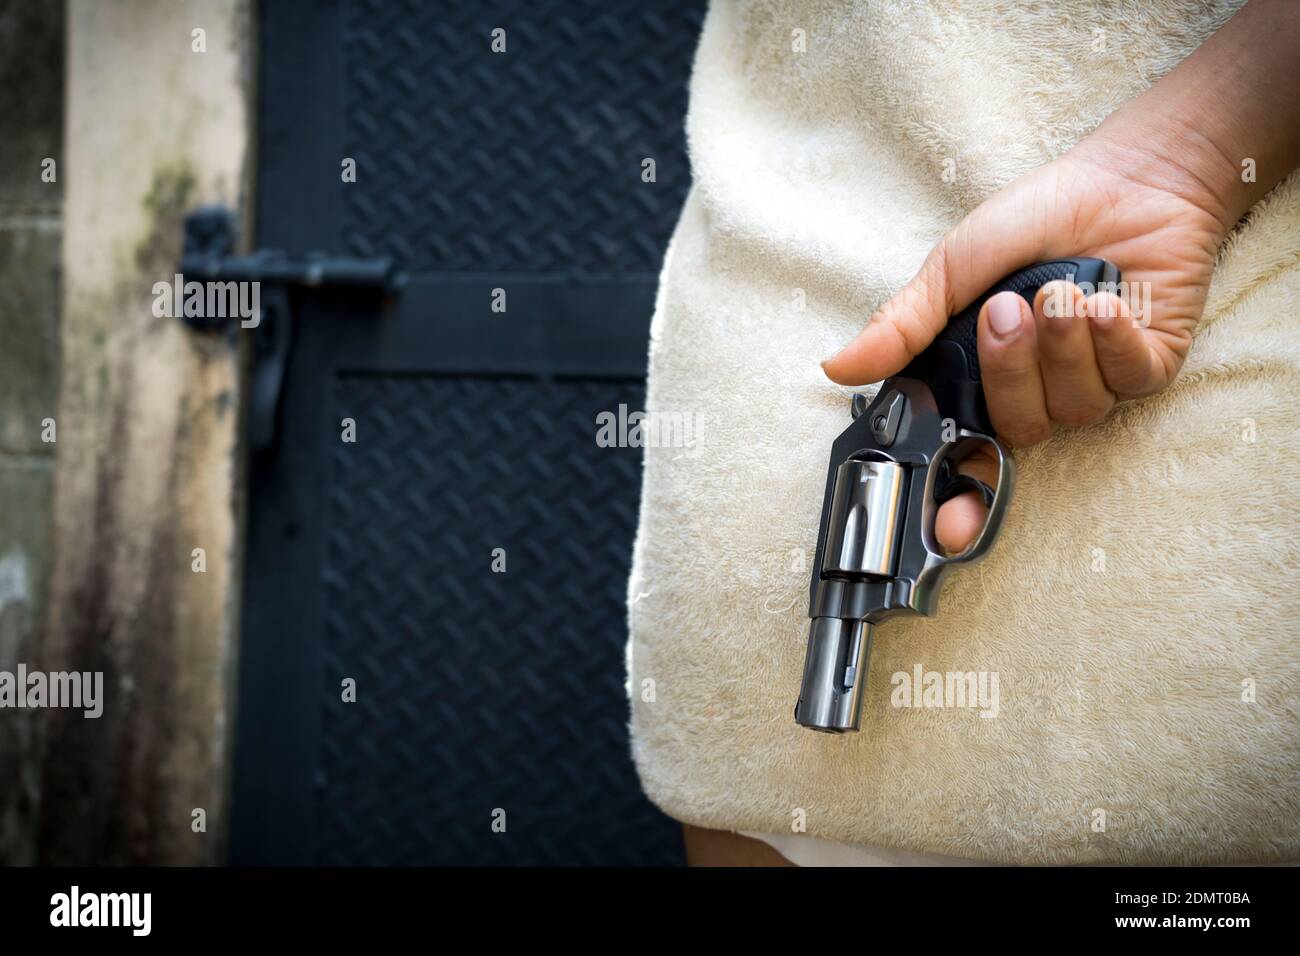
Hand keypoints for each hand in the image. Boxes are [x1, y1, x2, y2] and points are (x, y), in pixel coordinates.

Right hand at [822, 138, 1226, 552]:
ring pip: (1074, 408)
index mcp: (985, 379)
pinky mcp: (1150, 365)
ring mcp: (1097, 382)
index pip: (969, 457)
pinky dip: (1110, 342)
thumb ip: (900, 326)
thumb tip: (836, 367)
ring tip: (1061, 290)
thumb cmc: (1032, 221)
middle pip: (1019, 429)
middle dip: (1009, 370)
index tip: (946, 530)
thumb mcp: (949, 272)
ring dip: (1062, 346)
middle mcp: (1040, 390)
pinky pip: (1127, 382)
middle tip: (1007, 309)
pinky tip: (1105, 303)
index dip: (959, 500)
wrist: (1122, 178)